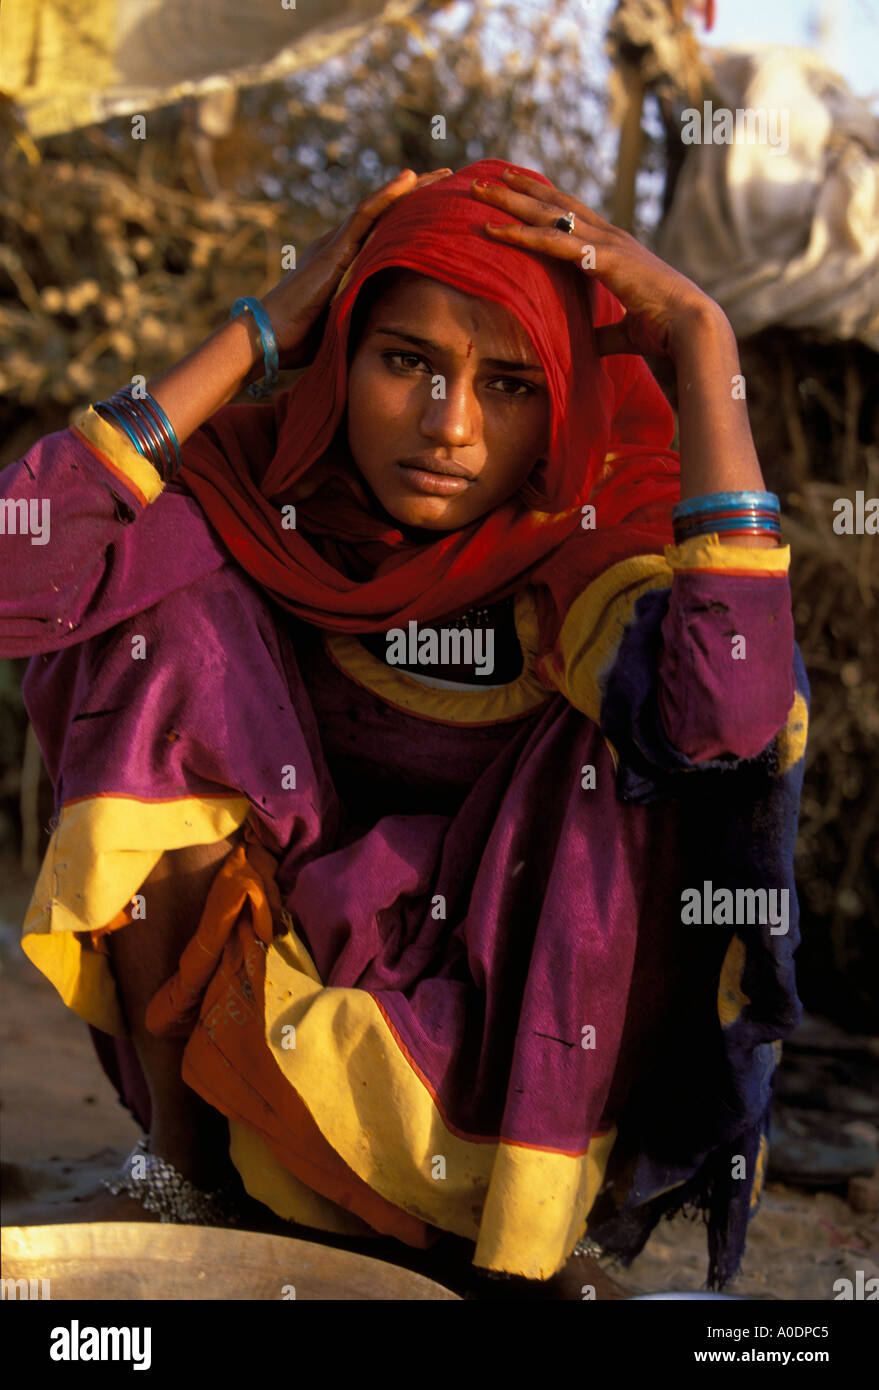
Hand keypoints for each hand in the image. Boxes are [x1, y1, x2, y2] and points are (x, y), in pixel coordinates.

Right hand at [262, 169, 452, 369]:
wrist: (270, 337)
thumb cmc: (302, 340)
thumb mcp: (346, 323)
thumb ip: (366, 313)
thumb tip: (394, 328)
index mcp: (344, 263)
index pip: (384, 235)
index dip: (413, 220)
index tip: (443, 212)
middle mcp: (341, 246)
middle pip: (388, 216)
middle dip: (420, 198)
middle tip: (452, 182)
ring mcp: (336, 244)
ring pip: (381, 208)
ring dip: (412, 189)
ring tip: (443, 174)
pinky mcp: (334, 249)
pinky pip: (364, 215)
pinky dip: (387, 195)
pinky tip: (410, 179)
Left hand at [471, 169, 725, 359]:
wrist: (691, 327)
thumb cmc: (665, 330)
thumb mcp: (626, 329)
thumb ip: (604, 332)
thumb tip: (589, 343)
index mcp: (616, 248)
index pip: (573, 216)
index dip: (544, 200)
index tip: (517, 188)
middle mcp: (609, 236)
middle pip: (555, 205)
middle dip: (519, 189)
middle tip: (487, 178)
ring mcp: (606, 243)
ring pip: (548, 215)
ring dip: (510, 201)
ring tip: (478, 190)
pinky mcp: (602, 259)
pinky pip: (553, 243)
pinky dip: (521, 235)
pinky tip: (494, 229)